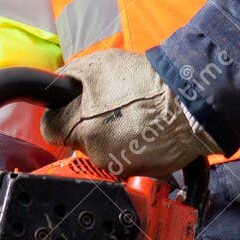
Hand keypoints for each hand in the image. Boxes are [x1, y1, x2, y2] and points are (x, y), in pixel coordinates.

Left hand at [41, 49, 214, 176]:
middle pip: (79, 142)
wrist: (188, 103)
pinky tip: (146, 130)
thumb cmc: (144, 83)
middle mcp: (95, 154)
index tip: (68, 110)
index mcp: (80, 129)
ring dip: (112, 137)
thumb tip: (57, 86)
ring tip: (133, 116)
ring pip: (104, 152)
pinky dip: (133, 147)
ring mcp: (119, 167)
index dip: (58, 117)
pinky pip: (128, 160)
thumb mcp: (98, 65)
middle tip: (109, 107)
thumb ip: (69, 76)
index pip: (50, 130)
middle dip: (89, 126)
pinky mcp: (141, 173)